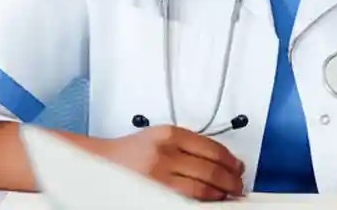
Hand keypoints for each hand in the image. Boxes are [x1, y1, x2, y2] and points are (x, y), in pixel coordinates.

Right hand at [91, 125, 244, 200]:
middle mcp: (165, 153)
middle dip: (231, 179)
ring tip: (228, 195)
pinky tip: (208, 201)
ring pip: (202, 188)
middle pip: (211, 169)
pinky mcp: (153, 193)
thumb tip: (221, 160)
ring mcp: (159, 176)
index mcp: (170, 135)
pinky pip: (186, 199)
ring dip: (220, 193)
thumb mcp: (161, 137)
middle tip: (238, 185)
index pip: (213, 148)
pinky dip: (202, 201)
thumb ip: (188, 145)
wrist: (99, 162)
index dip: (231, 161)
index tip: (238, 167)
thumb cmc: (130, 151)